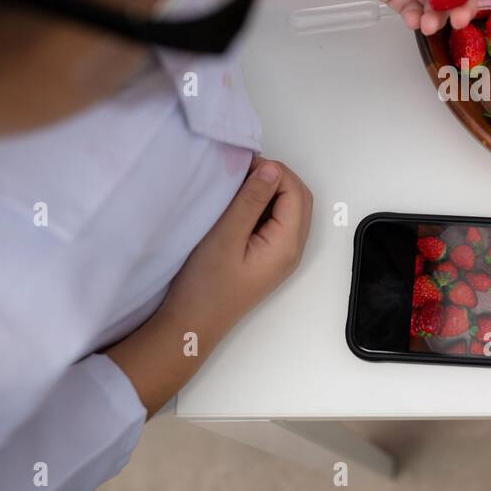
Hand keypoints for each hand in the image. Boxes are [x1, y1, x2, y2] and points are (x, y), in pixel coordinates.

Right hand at [163, 157, 312, 329]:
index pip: (296, 193)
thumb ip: (250, 201)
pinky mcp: (268, 257)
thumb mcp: (225, 237)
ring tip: (238, 184)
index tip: (243, 165)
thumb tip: (271, 169)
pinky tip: (240, 203)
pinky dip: (263, 205)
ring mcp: (281, 254)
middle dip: (276, 178)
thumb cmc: (205, 286)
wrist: (192, 325)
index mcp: (287, 245)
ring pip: (289, 209)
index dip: (274, 172)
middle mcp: (292, 249)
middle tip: (242, 171)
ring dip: (270, 190)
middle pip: (299, 199)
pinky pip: (277, 221)